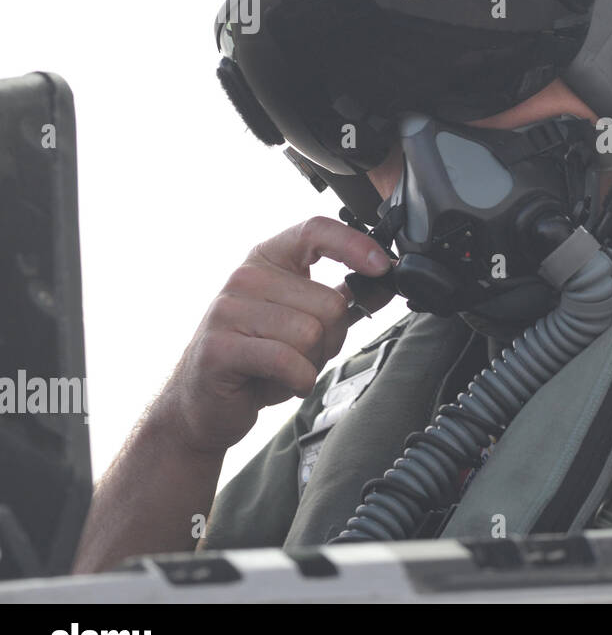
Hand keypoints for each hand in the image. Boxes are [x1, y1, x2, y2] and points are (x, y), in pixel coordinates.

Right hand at [156, 217, 394, 455]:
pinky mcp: (219, 347)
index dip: (354, 245)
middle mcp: (246, 277)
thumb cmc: (257, 359)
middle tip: (304, 353)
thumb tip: (383, 284)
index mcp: (268, 259)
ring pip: (312, 333)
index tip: (381, 266)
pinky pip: (289, 361)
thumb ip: (343, 299)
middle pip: (328, 301)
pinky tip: (282, 382)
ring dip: (312, 363)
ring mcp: (228, 310)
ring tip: (286, 367)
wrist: (204, 403)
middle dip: (331, 339)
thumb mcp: (305, 320)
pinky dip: (298, 380)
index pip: (315, 231)